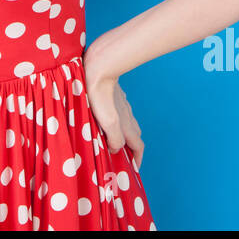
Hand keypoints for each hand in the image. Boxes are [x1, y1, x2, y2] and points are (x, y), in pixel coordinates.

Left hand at [83, 45, 143, 168]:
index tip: (134, 169)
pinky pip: (120, 114)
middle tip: (121, 157)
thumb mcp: (107, 122)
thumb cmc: (100, 96)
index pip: (138, 147)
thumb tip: (115, 149)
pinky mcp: (115, 98)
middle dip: (131, 149)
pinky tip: (106, 120)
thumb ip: (114, 138)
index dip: (137, 159)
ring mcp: (122, 106)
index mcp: (127, 125)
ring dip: (123, 135)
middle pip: (135, 136)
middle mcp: (128, 117)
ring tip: (112, 141)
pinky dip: (117, 123)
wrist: (99, 69)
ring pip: (128, 124)